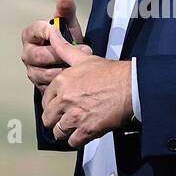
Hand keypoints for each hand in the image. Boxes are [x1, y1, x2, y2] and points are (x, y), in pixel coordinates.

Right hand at [21, 0, 88, 91]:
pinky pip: (49, 86)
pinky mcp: (39, 85)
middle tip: (80, 50)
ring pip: (45, 73)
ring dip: (64, 69)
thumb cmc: (65, 40)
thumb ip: (66, 11)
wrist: (69, 61)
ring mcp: (32, 70)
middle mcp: (28, 53)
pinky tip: (74, 78)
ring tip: (79, 65)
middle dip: (60, 54)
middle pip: (39, 56)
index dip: (51, 31)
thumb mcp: (67, 25)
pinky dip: (63, 83)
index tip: (64, 32)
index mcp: (30, 35)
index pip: (36, 30)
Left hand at [39, 24, 132, 148]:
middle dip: (55, 120)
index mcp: (61, 82)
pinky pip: (73, 142)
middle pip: (48, 118)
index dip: (51, 105)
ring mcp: (75, 115)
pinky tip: (82, 134)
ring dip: (65, 132)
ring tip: (73, 128)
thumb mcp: (83, 58)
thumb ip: (63, 48)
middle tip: (64, 120)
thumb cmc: (110, 72)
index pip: (45, 100)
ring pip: (58, 132)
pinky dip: (77, 140)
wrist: (130, 86)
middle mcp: (64, 99)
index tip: (58, 107)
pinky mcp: (87, 129)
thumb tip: (52, 33)